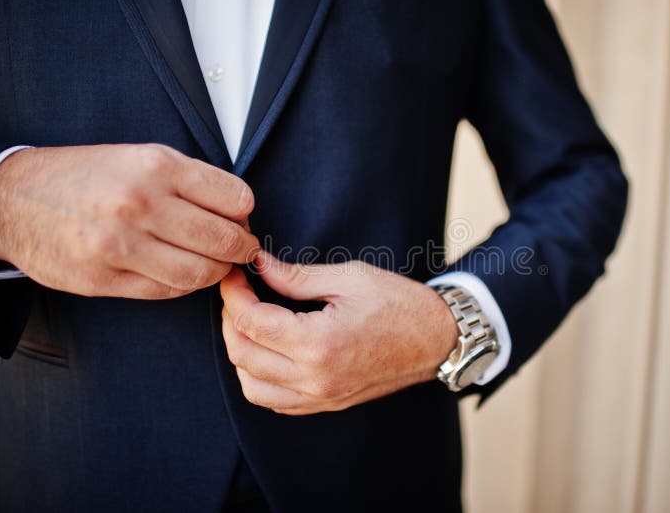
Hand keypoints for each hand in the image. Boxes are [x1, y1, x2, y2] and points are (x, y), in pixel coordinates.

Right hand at [0, 144, 258, 297]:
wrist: (11, 200)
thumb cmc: (81, 176)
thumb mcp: (139, 157)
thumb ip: (190, 181)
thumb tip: (238, 210)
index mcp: (155, 167)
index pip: (235, 199)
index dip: (245, 213)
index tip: (242, 218)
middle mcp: (138, 205)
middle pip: (224, 240)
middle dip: (241, 248)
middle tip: (240, 247)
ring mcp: (119, 246)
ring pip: (199, 274)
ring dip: (216, 272)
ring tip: (213, 263)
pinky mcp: (103, 280)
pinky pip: (166, 292)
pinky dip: (183, 286)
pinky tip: (181, 273)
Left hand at [219, 252, 459, 414]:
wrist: (438, 339)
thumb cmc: (400, 303)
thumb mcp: (348, 277)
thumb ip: (295, 275)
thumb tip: (257, 265)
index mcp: (319, 343)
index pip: (252, 322)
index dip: (234, 294)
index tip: (235, 274)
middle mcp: (315, 378)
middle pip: (243, 354)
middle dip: (232, 319)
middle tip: (240, 292)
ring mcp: (321, 397)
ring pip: (251, 385)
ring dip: (241, 352)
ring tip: (250, 322)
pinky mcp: (327, 404)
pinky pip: (274, 402)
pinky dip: (258, 377)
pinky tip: (267, 351)